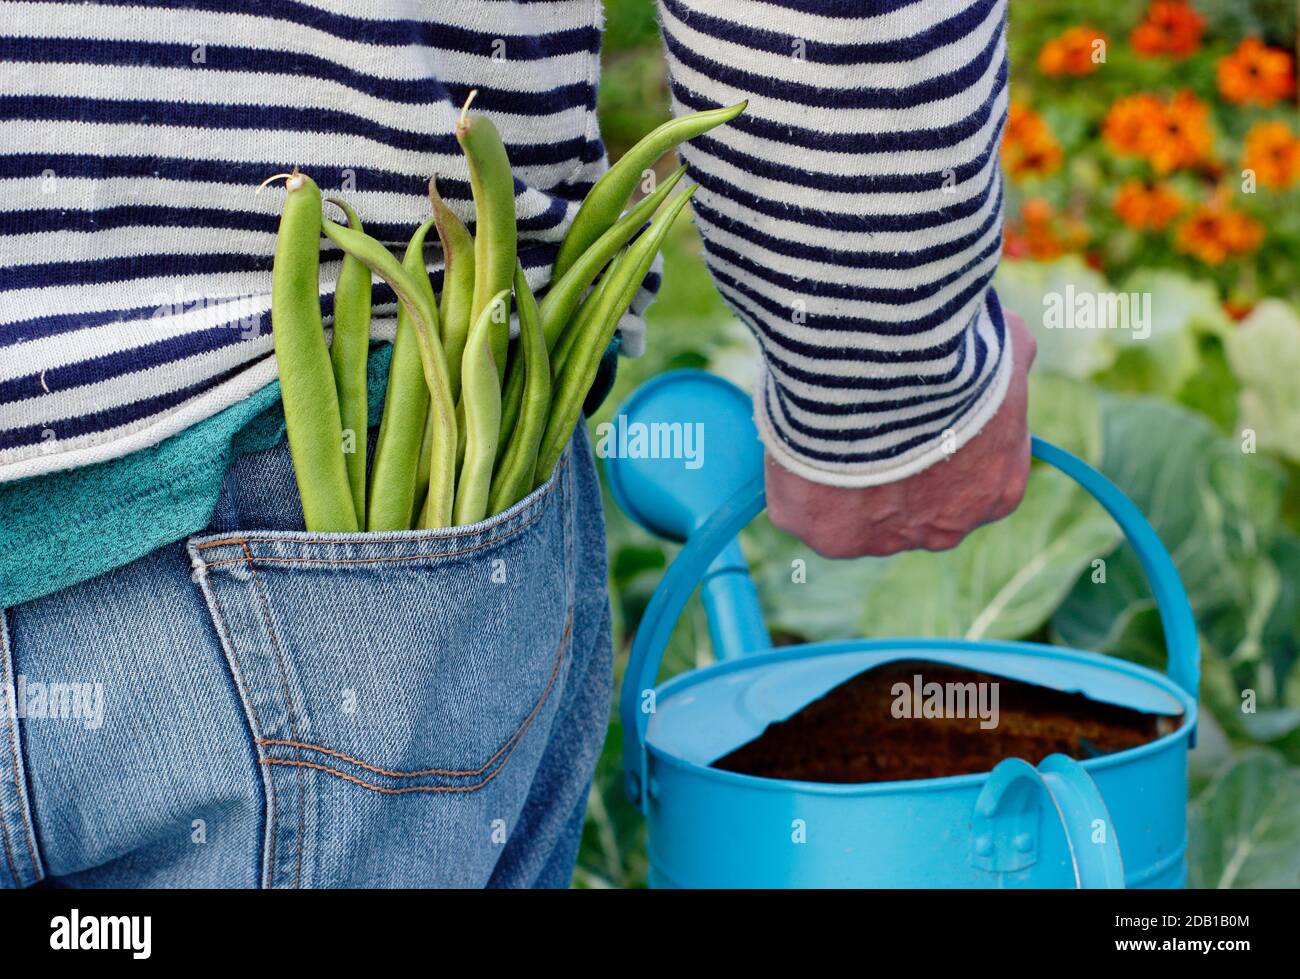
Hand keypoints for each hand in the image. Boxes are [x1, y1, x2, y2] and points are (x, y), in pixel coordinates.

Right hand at [765, 311, 1036, 558]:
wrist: (889, 368)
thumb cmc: (951, 354)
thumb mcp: (1000, 346)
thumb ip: (1005, 357)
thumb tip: (1001, 334)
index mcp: (995, 492)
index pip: (966, 476)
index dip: (935, 438)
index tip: (910, 404)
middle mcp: (942, 531)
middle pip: (910, 506)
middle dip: (889, 465)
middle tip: (864, 408)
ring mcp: (879, 539)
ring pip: (852, 512)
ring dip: (838, 474)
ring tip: (825, 417)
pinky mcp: (822, 532)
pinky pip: (800, 505)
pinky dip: (792, 473)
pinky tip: (796, 430)